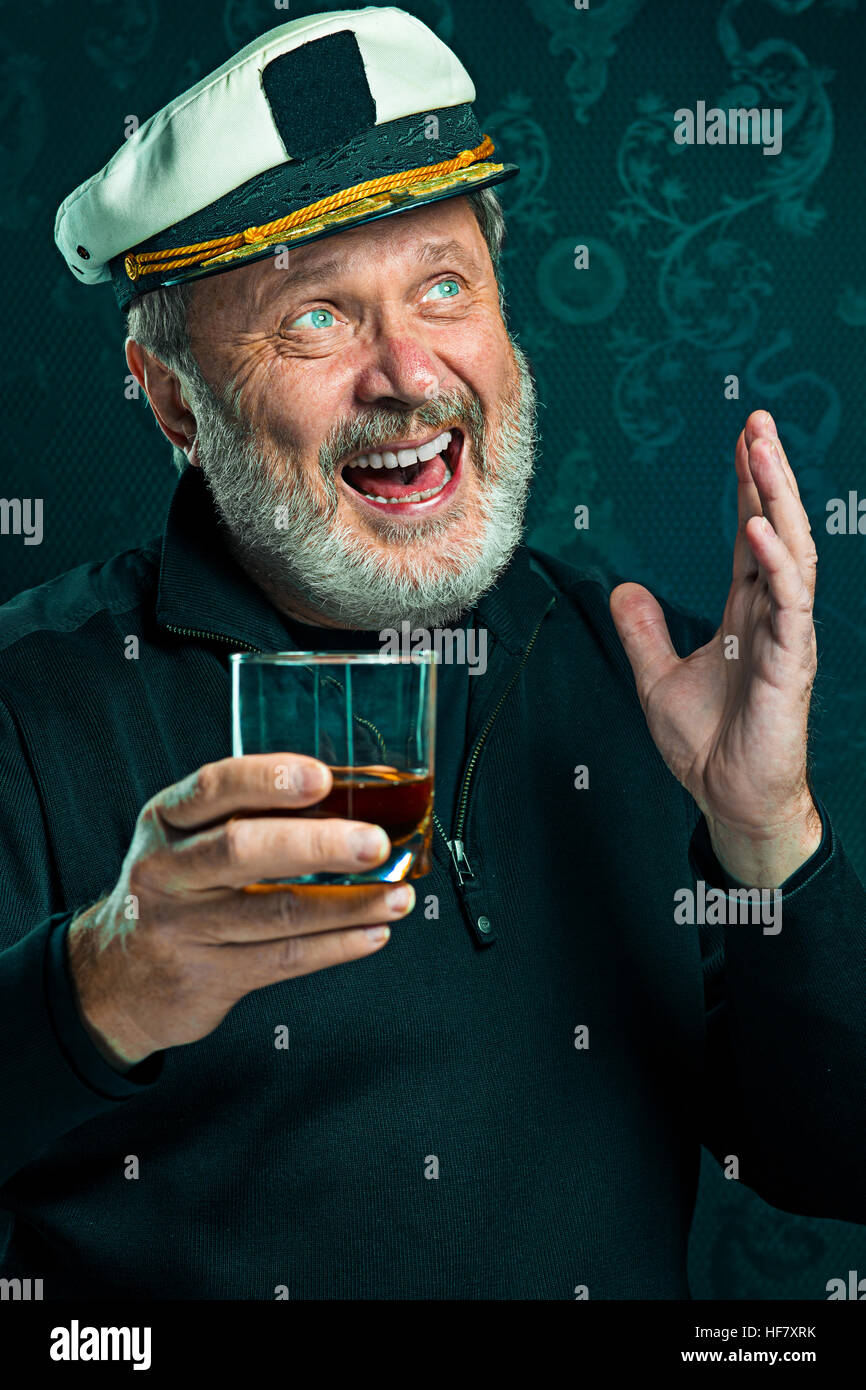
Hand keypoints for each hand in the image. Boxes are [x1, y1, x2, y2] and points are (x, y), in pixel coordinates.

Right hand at [67, 755, 413, 1070]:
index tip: (322, 778)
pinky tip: (372, 932)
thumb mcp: (186, 840)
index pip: (214, 787)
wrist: (115, 978)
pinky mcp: (208, 977)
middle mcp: (168, 871)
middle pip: (243, 850)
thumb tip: (350, 802)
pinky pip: (283, 959)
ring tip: (396, 894)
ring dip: (348, 903)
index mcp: (167, 821)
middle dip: (319, 844)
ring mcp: (184, 928)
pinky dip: (337, 945)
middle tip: (374, 843)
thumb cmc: (174, 890)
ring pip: (276, 912)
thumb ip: (248, 817)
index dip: (269, 780)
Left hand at [610, 410, 821, 885]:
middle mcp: (772, 615)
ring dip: (778, 501)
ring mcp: (786, 636)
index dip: (748, 488)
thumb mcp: (658, 678)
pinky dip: (775, 564)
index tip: (743, 439)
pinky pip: (789, 604)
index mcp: (746, 613)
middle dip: (770, 475)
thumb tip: (623, 589)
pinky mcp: (789, 664)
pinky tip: (759, 530)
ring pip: (791, 553)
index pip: (750, 535)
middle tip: (758, 423)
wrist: (728, 798)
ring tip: (764, 454)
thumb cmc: (708, 746)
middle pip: (776, 529)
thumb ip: (644, 632)